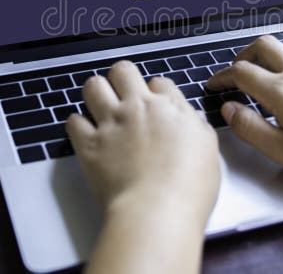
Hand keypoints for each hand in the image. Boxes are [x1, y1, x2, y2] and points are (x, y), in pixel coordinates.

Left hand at [67, 60, 219, 225]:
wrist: (157, 211)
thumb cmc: (188, 187)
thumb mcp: (208, 150)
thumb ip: (195, 126)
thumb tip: (189, 118)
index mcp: (169, 108)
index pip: (160, 82)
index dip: (157, 92)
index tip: (156, 103)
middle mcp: (137, 108)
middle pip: (123, 71)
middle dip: (123, 79)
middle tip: (124, 94)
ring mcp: (111, 124)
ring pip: (94, 86)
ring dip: (97, 93)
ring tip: (101, 106)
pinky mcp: (89, 145)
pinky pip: (74, 121)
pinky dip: (78, 125)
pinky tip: (86, 133)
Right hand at [207, 35, 282, 189]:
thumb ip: (251, 128)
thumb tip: (229, 109)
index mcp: (282, 92)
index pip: (241, 72)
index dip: (221, 76)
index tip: (213, 86)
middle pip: (263, 46)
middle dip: (242, 55)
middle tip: (234, 73)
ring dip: (269, 52)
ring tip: (263, 69)